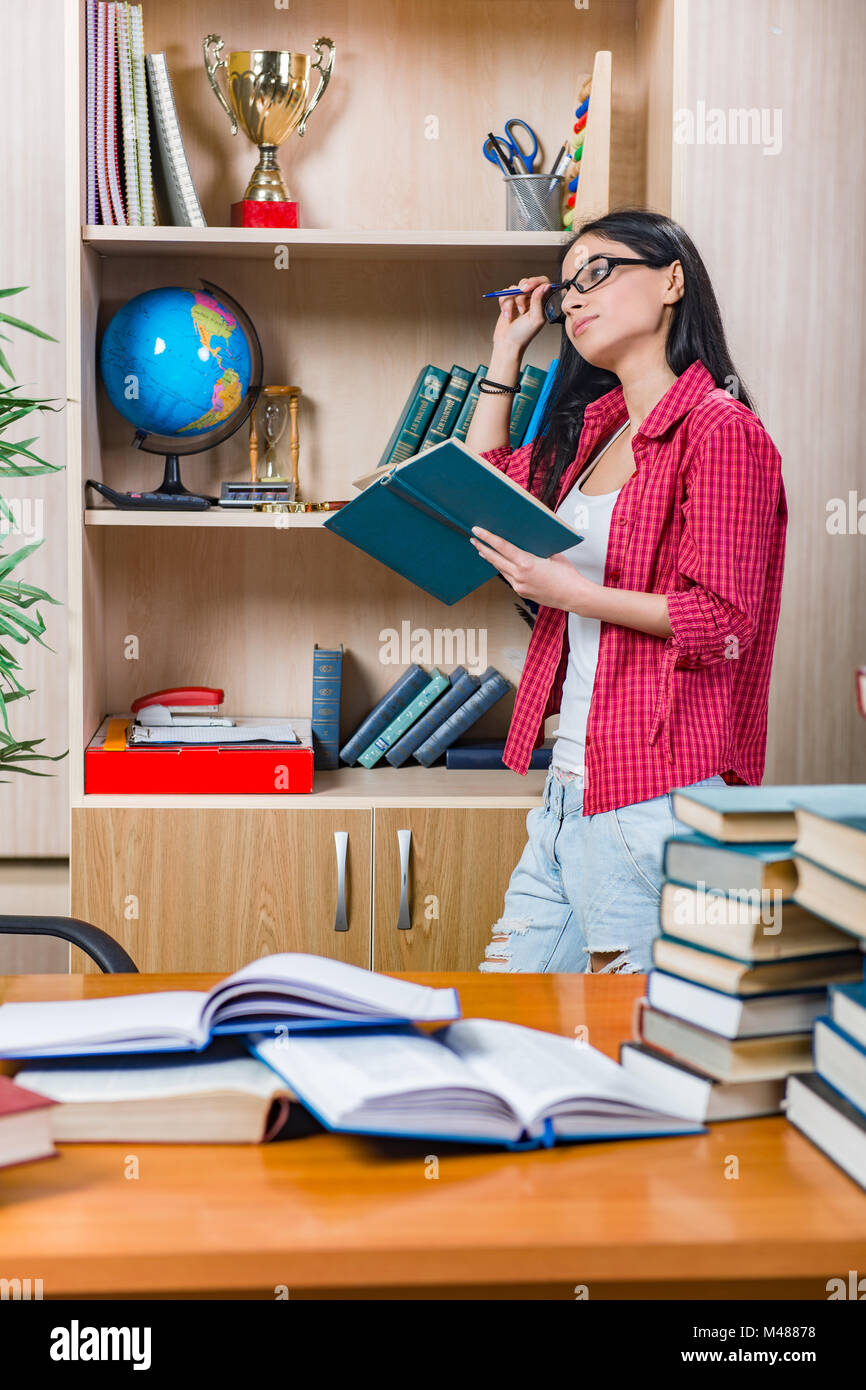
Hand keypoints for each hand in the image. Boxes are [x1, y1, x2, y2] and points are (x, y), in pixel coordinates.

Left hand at [470, 525, 596, 612]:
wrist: (574, 596)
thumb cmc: (567, 575)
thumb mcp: (553, 554)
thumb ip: (537, 548)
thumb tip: (528, 540)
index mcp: (527, 564)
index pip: (502, 547)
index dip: (488, 538)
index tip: (477, 531)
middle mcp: (520, 576)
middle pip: (495, 559)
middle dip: (482, 548)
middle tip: (473, 539)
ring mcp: (519, 586)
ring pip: (501, 569)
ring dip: (492, 559)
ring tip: (483, 550)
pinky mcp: (522, 592)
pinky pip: (509, 578)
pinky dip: (504, 569)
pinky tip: (501, 565)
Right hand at [491, 275, 551, 353]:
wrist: (507, 343)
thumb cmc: (523, 334)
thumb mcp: (535, 318)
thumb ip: (539, 301)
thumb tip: (544, 285)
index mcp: (542, 302)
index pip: (543, 282)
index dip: (535, 282)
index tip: (527, 289)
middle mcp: (532, 299)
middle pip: (527, 282)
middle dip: (521, 293)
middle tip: (519, 305)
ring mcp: (519, 300)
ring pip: (514, 287)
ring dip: (511, 302)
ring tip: (511, 316)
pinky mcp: (508, 302)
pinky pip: (504, 293)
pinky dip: (503, 303)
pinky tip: (506, 315)